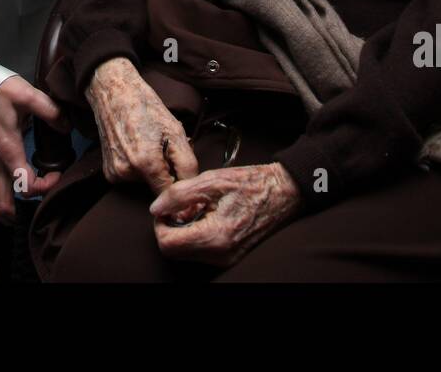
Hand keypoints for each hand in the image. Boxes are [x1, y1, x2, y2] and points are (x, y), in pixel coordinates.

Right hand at [0, 75, 68, 225]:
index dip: (44, 187)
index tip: (57, 174)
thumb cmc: (0, 90)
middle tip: (39, 203)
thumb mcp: (27, 94)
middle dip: (20, 213)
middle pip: (2, 204)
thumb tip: (66, 127)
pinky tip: (11, 189)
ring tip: (22, 210)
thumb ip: (49, 110)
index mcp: (8, 149)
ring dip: (5, 209)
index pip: (25, 185)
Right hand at [84, 57, 197, 193]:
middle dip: (167, 174)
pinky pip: (132, 178)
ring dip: (153, 171)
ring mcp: (115, 174)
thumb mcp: (175, 131)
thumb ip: (187, 163)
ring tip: (150, 146)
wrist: (115, 94)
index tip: (183, 174)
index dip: (180, 185)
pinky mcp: (109, 173)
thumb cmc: (146, 107)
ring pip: (145, 183)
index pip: (170, 193)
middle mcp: (127, 172)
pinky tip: (137, 149)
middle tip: (167, 152)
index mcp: (146, 162)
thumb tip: (192, 187)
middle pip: (158, 188)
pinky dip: (138, 168)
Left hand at [148, 162, 301, 266]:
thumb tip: (156, 209)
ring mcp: (227, 259)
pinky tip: (209, 215)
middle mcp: (220, 255)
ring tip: (199, 208)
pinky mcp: (231, 257)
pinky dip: (197, 235)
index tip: (168, 207)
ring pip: (187, 253)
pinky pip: (202, 252)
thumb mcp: (211, 180)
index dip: (160, 224)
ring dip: (185, 231)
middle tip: (184, 206)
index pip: (168, 244)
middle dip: (172, 228)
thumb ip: (179, 195)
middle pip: (175, 251)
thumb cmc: (252, 183)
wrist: (285, 192)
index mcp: (215, 237)